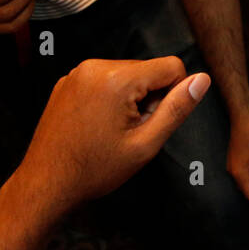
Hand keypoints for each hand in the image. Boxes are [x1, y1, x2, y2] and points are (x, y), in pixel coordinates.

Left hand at [18, 57, 207, 215]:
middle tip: (130, 131)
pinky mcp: (68, 82)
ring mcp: (78, 73)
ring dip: (130, 98)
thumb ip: (177, 108)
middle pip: (148, 70)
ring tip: (112, 130)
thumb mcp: (146, 144)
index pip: (171, 66)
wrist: (46, 183)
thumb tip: (203, 80)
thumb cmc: (94, 169)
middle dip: (149, 97)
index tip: (153, 121)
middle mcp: (96, 67)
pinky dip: (110, 97)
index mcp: (117, 79)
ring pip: (128, 74)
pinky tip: (97, 125)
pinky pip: (105, 79)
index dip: (174, 94)